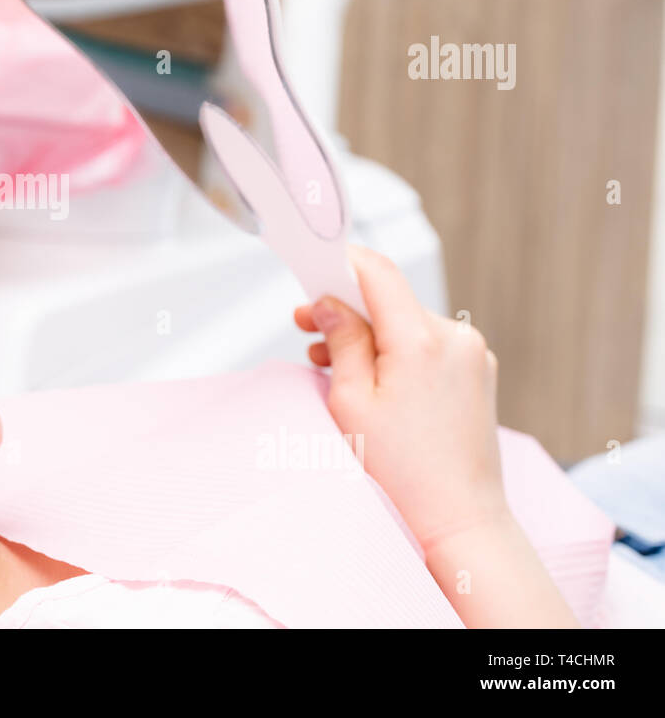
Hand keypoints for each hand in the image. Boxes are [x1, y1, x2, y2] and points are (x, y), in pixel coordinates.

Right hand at [292, 245, 508, 549]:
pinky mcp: (477, 371)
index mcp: (422, 341)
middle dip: (346, 309)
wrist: (459, 518)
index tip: (312, 268)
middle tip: (306, 325)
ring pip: (406, 322)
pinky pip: (427, 344)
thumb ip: (341, 341)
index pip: (377, 273)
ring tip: (333, 363)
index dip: (340, 263)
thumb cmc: (405, 473)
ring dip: (369, 334)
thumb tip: (329, 305)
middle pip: (390, 299)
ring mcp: (472, 354)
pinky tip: (371, 377)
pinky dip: (396, 351)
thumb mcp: (351, 402)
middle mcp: (455, 339)